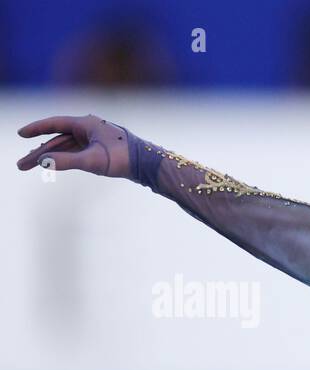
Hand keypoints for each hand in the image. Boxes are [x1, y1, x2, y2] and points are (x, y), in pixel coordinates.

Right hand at [16, 113, 131, 177]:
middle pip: (57, 140)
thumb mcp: (92, 161)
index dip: (36, 129)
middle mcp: (89, 128)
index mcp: (86, 123)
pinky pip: (76, 152)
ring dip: (50, 157)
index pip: (54, 124)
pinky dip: (64, 158)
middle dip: (39, 152)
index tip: (21, 134)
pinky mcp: (102, 149)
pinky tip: (55, 164)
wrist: (148, 165)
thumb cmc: (123, 159)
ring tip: (32, 166)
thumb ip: (67, 161)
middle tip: (21, 165)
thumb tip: (44, 162)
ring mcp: (95, 138)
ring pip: (66, 147)